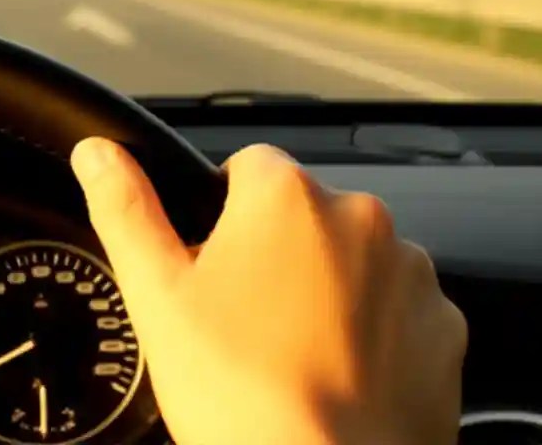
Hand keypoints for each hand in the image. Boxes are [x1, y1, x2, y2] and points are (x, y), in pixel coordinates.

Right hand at [71, 139, 465, 444]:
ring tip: (289, 354)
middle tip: (242, 320)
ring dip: (325, 287)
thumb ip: (125, 210)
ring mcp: (410, 271)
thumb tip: (96, 151)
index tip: (210, 271)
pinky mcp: (445, 324)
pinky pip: (397, 308)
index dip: (220, 216)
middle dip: (274, 252)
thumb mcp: (156, 295)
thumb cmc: (237, 390)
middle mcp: (360, 216)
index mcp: (285, 196)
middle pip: (302, 214)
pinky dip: (371, 329)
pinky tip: (336, 373)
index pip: (246, 166)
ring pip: (351, 260)